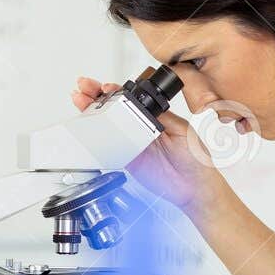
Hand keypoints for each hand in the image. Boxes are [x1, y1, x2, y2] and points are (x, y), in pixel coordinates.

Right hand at [71, 76, 228, 215]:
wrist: (194, 187)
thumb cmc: (195, 159)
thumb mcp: (182, 130)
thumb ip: (161, 118)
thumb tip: (144, 106)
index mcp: (154, 116)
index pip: (130, 98)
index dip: (114, 91)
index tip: (104, 86)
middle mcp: (140, 127)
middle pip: (113, 108)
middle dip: (96, 96)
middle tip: (84, 87)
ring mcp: (131, 143)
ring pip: (106, 125)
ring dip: (91, 111)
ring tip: (79, 100)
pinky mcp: (126, 159)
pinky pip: (107, 147)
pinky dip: (95, 138)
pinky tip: (85, 126)